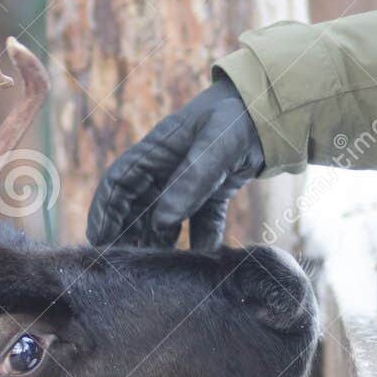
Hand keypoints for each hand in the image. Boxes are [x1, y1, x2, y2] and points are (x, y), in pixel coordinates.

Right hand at [85, 77, 264, 250]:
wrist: (278, 107)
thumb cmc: (241, 115)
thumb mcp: (216, 144)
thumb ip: (192, 180)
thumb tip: (163, 221)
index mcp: (156, 150)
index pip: (118, 183)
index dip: (104, 213)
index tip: (98, 242)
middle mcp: (166, 167)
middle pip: (136, 206)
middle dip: (127, 235)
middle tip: (123, 266)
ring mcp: (189, 181)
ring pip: (165, 219)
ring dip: (160, 243)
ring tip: (155, 269)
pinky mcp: (213, 192)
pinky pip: (201, 222)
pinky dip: (200, 240)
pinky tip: (202, 260)